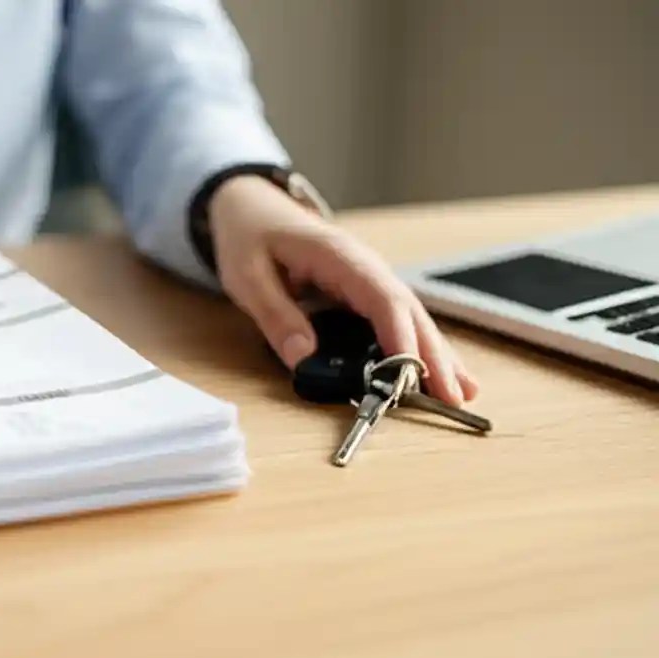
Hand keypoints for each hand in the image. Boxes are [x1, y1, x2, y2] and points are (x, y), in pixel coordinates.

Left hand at [209, 176, 478, 405]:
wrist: (252, 208)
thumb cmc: (250, 237)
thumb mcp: (247, 276)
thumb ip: (275, 316)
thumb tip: (304, 357)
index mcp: (338, 256)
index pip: (381, 299)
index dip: (399, 337)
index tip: (412, 372)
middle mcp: (364, 266)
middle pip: (408, 311)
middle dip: (433, 354)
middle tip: (454, 396)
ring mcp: (368, 278)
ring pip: (411, 317)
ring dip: (437, 353)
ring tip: (463, 392)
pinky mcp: (364, 291)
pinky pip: (398, 319)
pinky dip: (420, 345)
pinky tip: (441, 370)